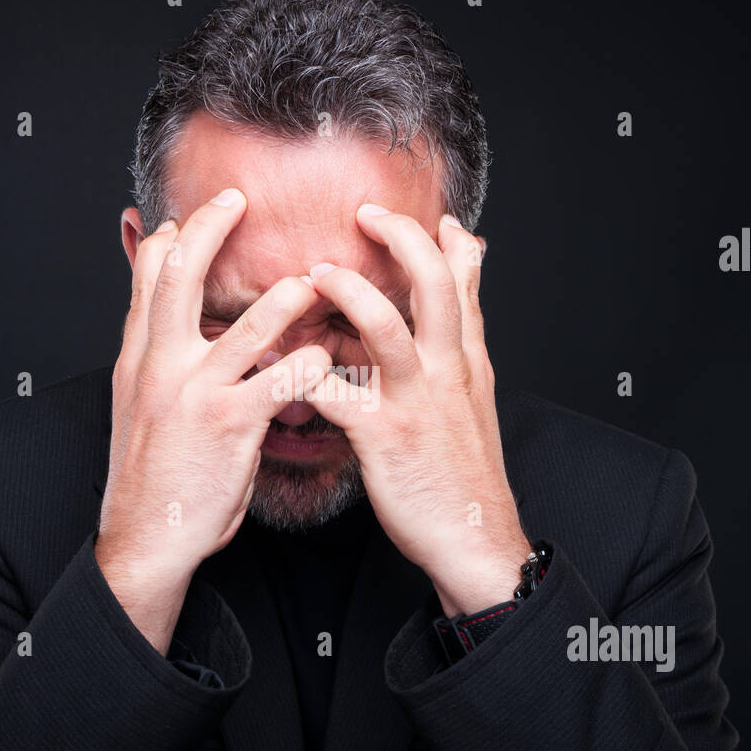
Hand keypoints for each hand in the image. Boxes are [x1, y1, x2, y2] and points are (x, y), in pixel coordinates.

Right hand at [96, 187, 331, 653]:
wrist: (146, 537)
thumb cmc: (152, 477)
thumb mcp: (139, 408)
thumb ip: (159, 364)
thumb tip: (174, 332)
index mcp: (138, 358)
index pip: (146, 278)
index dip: (170, 239)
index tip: (190, 218)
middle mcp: (160, 364)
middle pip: (179, 275)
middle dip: (209, 228)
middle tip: (237, 199)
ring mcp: (195, 391)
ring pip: (246, 326)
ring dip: (285, 296)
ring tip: (313, 280)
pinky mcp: (230, 424)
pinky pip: (283, 379)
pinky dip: (311, 363)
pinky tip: (327, 359)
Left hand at [304, 205, 531, 617]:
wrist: (475, 537)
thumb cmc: (463, 475)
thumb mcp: (473, 406)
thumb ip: (459, 360)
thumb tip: (451, 330)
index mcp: (467, 360)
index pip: (466, 283)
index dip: (448, 241)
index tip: (432, 216)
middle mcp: (446, 369)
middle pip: (434, 282)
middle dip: (401, 238)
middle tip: (365, 213)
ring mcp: (414, 400)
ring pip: (386, 326)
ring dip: (349, 292)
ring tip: (317, 275)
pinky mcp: (382, 436)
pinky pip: (334, 393)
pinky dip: (301, 373)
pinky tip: (275, 362)